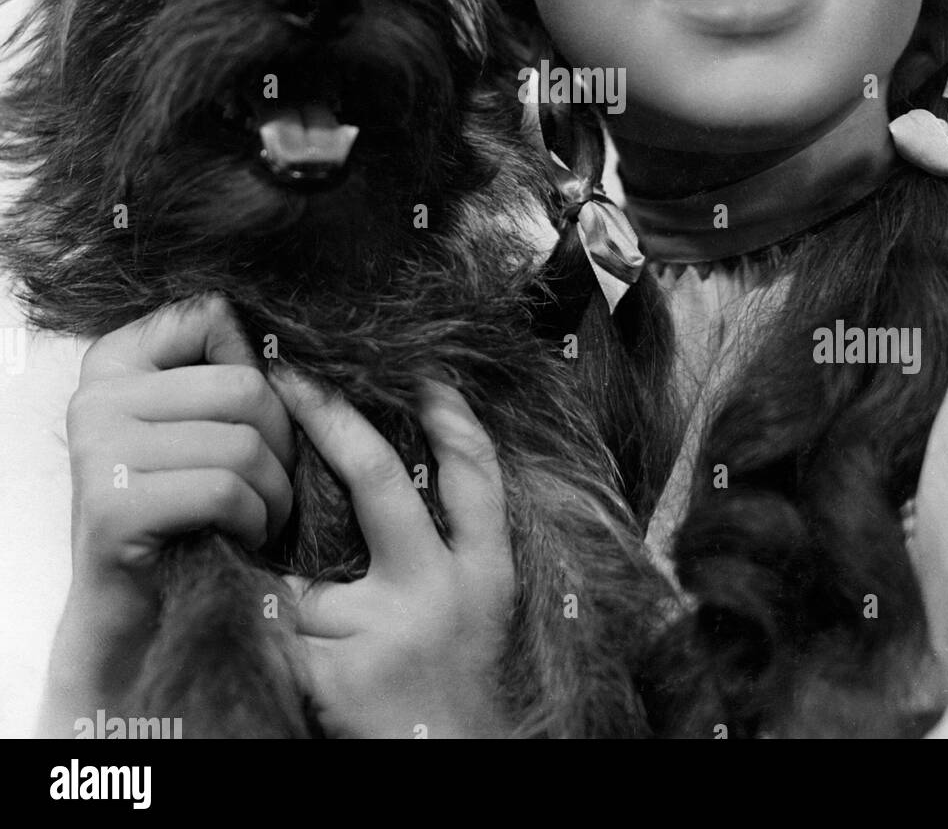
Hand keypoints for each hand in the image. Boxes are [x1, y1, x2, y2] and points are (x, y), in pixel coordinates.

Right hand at [37, 296, 294, 735]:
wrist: (138, 608)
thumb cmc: (188, 507)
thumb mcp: (203, 422)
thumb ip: (230, 370)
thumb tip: (295, 339)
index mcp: (116, 359)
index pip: (212, 315)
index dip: (258, 367)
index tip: (255, 418)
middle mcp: (96, 395)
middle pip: (244, 385)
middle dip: (282, 441)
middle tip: (276, 482)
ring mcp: (97, 449)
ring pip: (243, 442)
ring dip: (275, 491)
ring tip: (264, 514)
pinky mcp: (112, 505)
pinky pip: (225, 491)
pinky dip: (254, 520)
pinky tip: (244, 536)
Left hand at [272, 370, 516, 739]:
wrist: (454, 767)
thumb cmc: (457, 676)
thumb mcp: (478, 602)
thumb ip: (445, 544)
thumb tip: (368, 468)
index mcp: (484, 571)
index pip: (475, 473)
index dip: (450, 415)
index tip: (418, 368)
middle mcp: (439, 591)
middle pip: (377, 479)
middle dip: (326, 416)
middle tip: (287, 373)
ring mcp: (383, 631)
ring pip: (307, 574)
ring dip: (296, 599)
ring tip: (318, 634)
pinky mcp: (331, 674)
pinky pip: (281, 632)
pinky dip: (274, 638)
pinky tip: (286, 657)